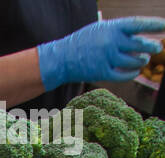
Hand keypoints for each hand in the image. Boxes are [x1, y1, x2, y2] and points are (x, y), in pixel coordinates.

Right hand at [38, 17, 164, 89]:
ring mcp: (107, 58)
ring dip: (142, 60)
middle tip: (158, 47)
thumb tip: (139, 32)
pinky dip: (132, 73)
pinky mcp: (102, 73)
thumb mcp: (100, 28)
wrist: (63, 58)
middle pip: (139, 44)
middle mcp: (111, 41)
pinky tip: (136, 71)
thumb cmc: (83, 42)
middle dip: (151, 45)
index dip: (153, 25)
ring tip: (145, 59)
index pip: (138, 24)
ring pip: (133, 61)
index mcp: (111, 27)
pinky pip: (124, 74)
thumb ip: (118, 30)